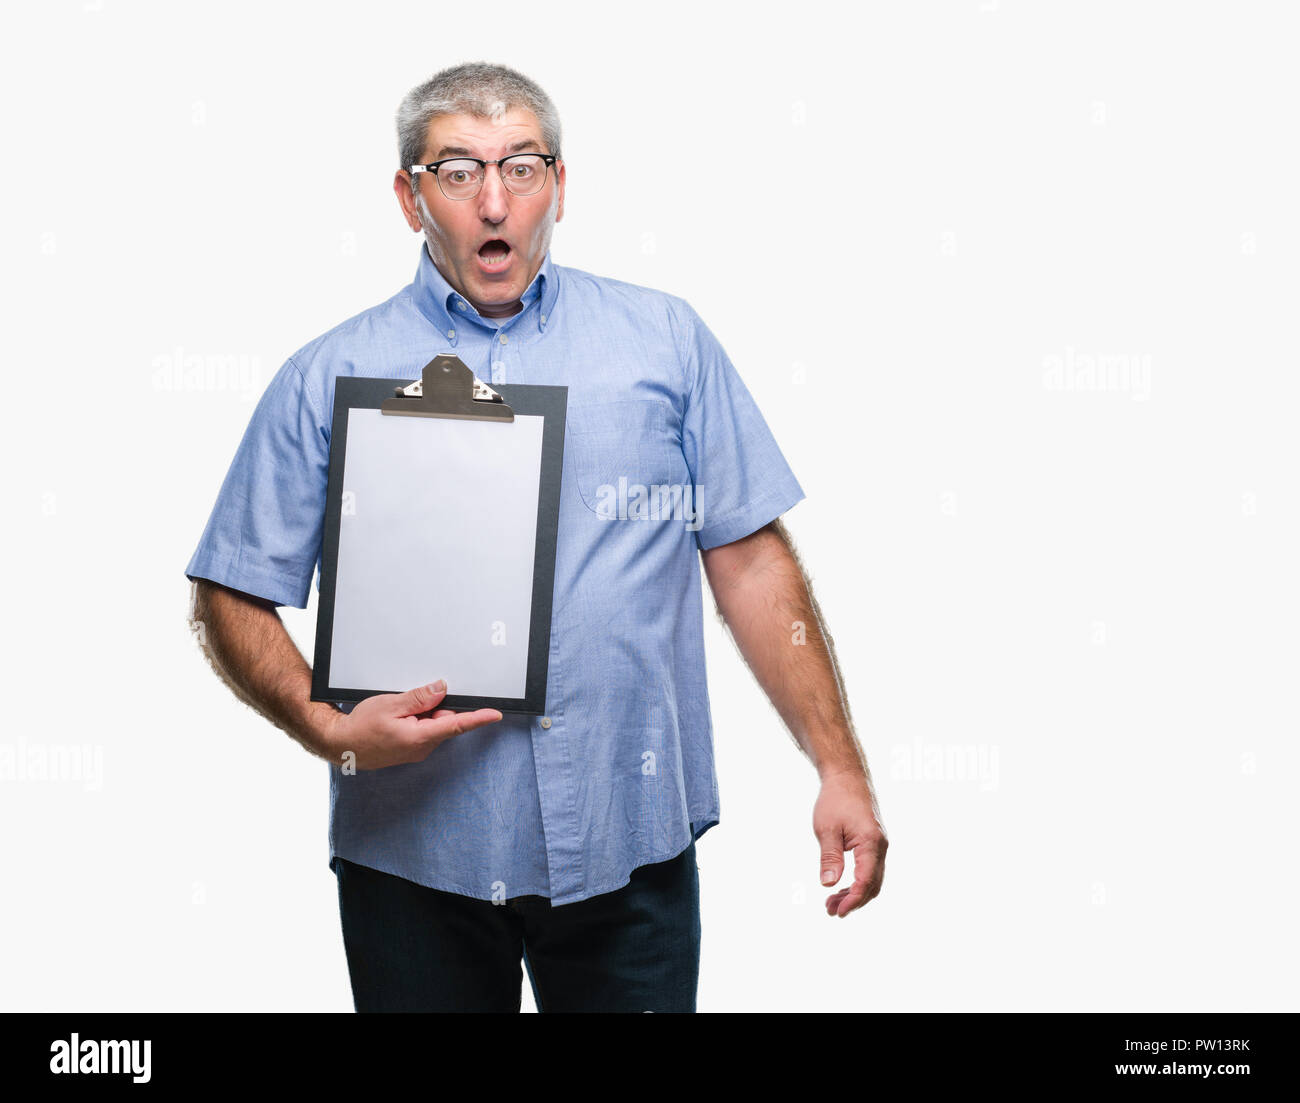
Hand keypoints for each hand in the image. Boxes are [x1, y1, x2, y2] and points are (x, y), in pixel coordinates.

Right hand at [325, 679, 501, 769]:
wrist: (341, 744)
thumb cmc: (361, 726)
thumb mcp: (390, 705)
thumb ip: (419, 698)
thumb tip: (442, 689)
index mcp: (420, 737)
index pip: (457, 725)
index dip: (478, 718)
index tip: (495, 714)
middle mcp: (422, 747)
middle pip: (444, 720)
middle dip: (437, 705)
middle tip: (415, 697)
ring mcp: (417, 749)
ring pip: (433, 724)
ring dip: (424, 712)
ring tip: (399, 708)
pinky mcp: (411, 747)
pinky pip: (423, 729)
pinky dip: (417, 718)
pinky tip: (399, 715)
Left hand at [813, 771, 887, 917]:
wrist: (847, 776)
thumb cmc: (835, 799)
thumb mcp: (827, 829)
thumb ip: (829, 857)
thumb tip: (828, 885)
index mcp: (871, 843)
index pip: (865, 882)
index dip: (852, 900)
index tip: (836, 911)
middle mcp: (880, 846)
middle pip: (872, 885)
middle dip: (853, 901)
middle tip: (829, 910)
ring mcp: (879, 845)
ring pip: (872, 879)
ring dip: (855, 893)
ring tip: (831, 902)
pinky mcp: (874, 842)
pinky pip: (870, 869)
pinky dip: (857, 881)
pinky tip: (841, 886)